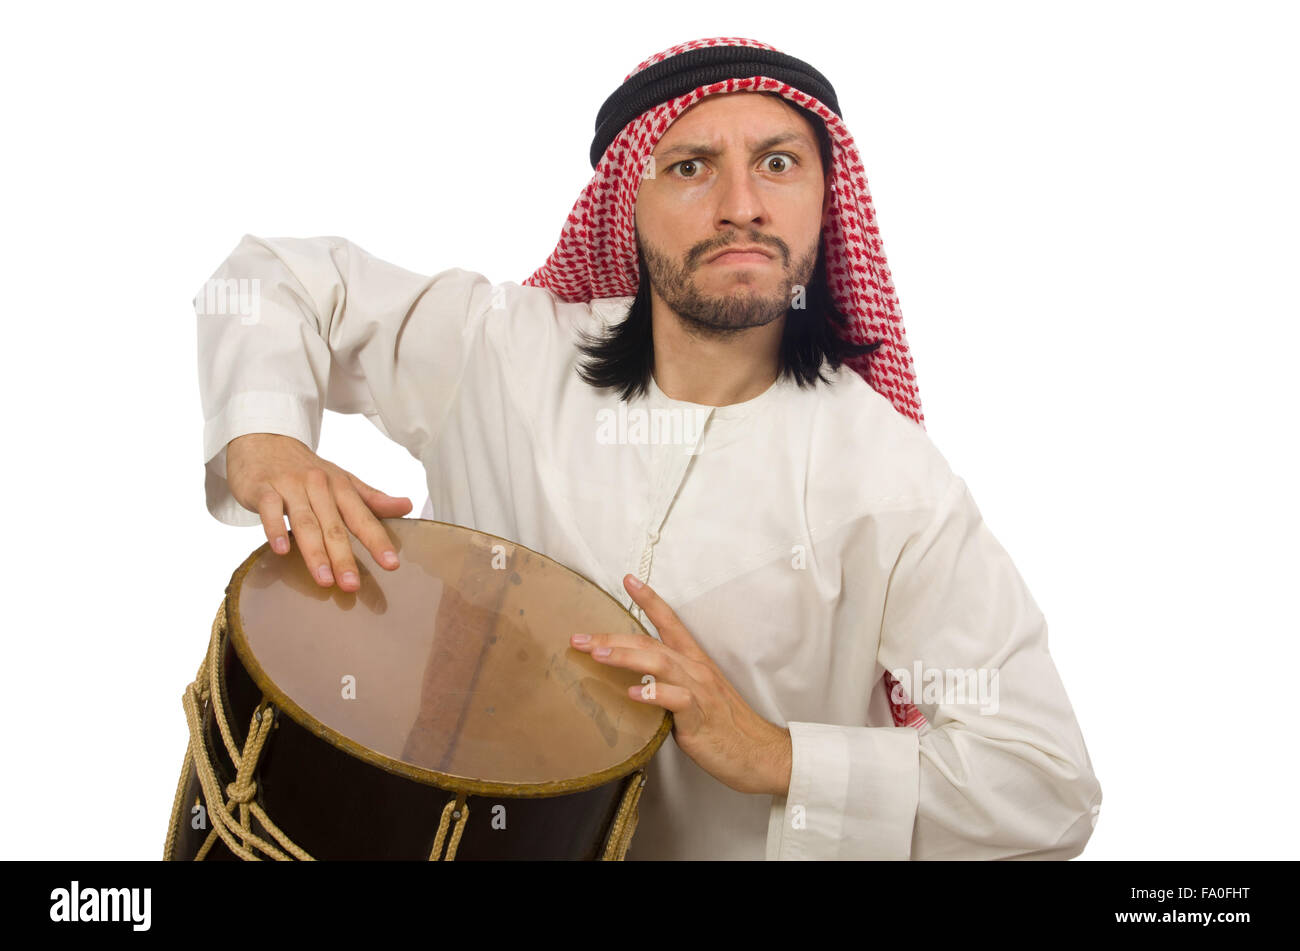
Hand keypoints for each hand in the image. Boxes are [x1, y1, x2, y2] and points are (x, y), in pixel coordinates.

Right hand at [225, 433, 412, 591]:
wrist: (265, 440)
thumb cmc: (307, 468)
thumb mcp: (341, 480)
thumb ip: (372, 498)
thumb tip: (407, 505)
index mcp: (341, 487)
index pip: (363, 518)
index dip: (378, 541)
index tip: (391, 564)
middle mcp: (318, 486)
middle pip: (334, 527)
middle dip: (344, 557)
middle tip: (352, 585)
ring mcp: (290, 487)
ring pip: (305, 523)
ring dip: (315, 552)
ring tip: (324, 580)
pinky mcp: (263, 489)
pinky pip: (270, 511)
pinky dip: (275, 530)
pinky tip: (281, 550)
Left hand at [569, 574, 792, 796]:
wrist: (759, 753)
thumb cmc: (725, 727)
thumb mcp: (696, 698)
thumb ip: (669, 686)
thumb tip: (636, 686)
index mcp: (695, 662)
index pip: (671, 622)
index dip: (650, 600)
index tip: (628, 579)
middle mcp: (696, 670)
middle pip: (651, 642)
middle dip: (613, 636)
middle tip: (579, 637)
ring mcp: (699, 692)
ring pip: (660, 663)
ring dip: (626, 656)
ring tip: (597, 654)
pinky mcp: (700, 717)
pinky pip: (675, 700)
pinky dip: (653, 694)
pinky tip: (632, 693)